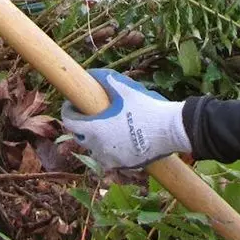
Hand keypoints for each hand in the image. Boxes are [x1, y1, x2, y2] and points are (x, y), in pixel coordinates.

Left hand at [60, 69, 190, 169]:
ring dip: (96, 138)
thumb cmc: (146, 107)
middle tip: (91, 113)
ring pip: (95, 149)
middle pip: (80, 136)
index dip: (68, 110)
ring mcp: (111, 159)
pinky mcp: (124, 165)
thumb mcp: (124, 88)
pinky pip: (110, 158)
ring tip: (107, 126)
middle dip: (82, 124)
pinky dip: (110, 149)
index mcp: (95, 129)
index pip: (69, 122)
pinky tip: (120, 138)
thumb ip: (104, 79)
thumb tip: (91, 74)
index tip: (74, 103)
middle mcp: (99, 148)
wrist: (171, 130)